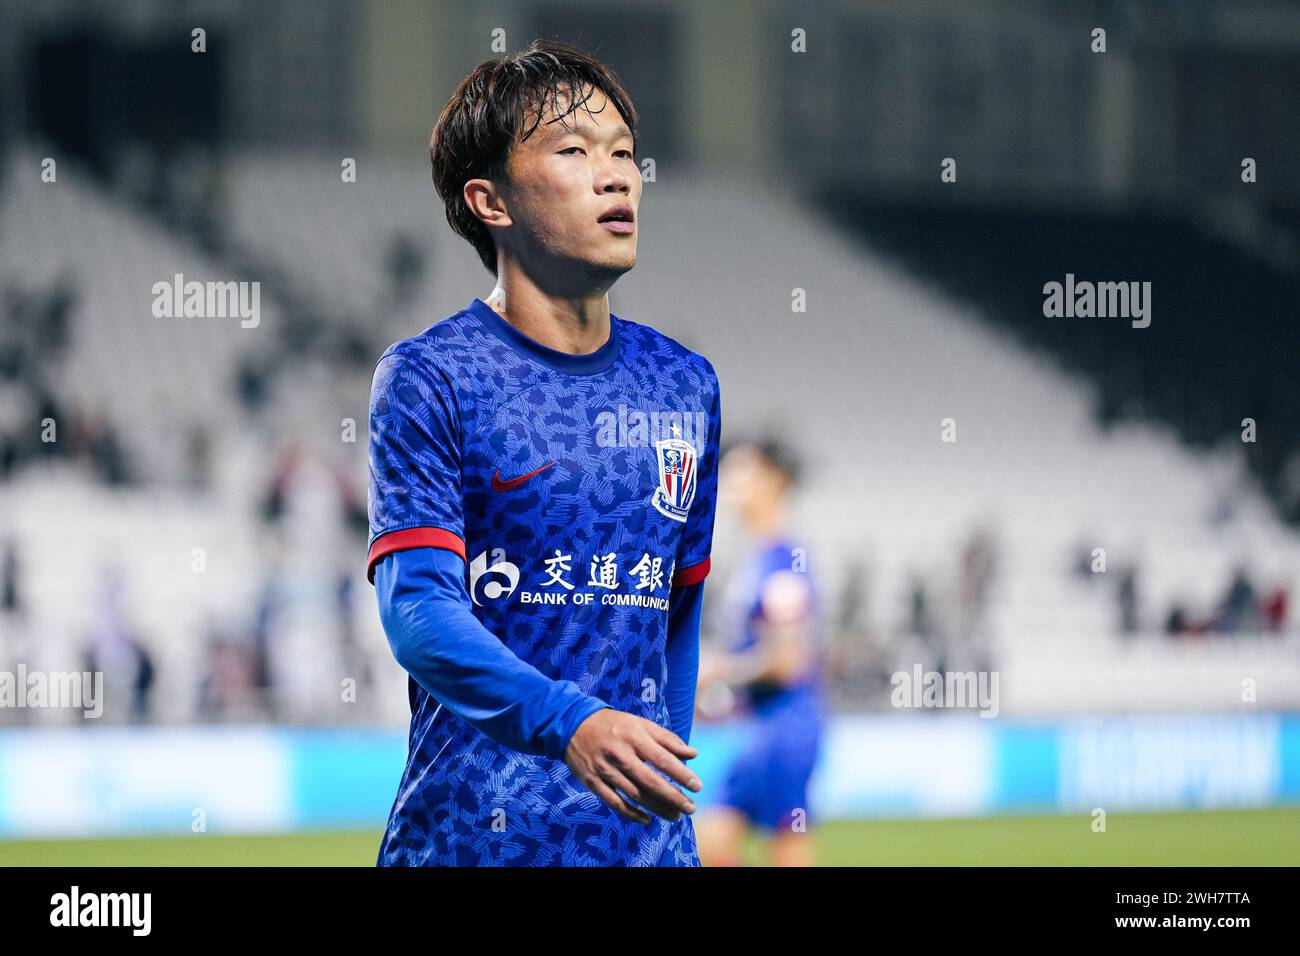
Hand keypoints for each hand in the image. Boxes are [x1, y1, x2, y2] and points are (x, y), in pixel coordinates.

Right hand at [564, 708, 701, 823]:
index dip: (682, 775)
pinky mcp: (593, 782)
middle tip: (691, 808)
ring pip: (635, 795)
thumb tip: (693, 754)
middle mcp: (620, 754)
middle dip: (673, 797)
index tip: (697, 787)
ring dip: (657, 808)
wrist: (572, 724)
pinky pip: (614, 802)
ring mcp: (605, 769)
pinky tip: (647, 819)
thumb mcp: (640, 724)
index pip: (663, 759)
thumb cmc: (613, 724)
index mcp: (634, 736)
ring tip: (675, 815)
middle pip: (651, 781)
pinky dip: (631, 814)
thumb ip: (667, 739)